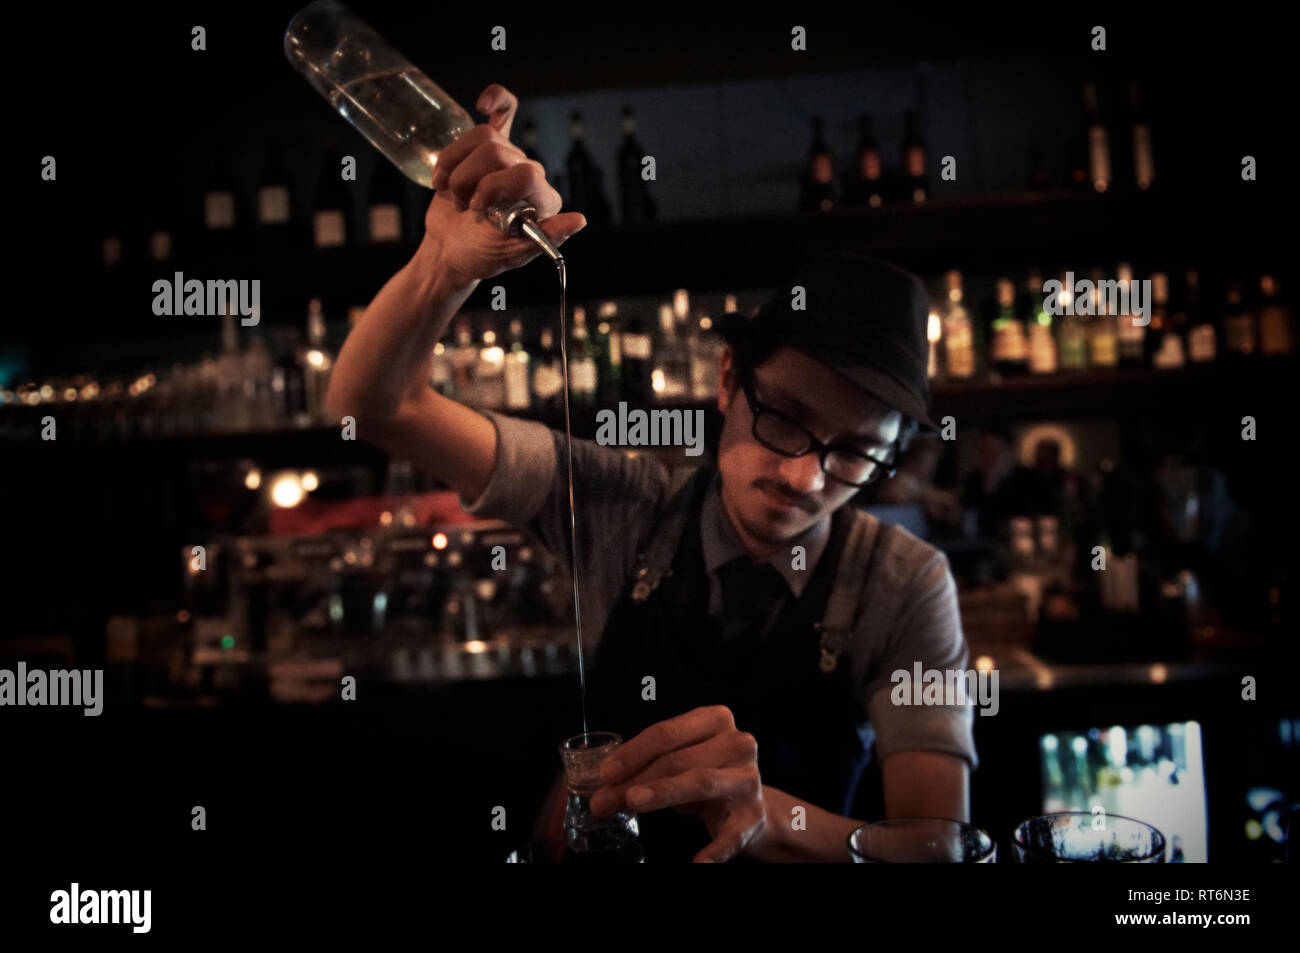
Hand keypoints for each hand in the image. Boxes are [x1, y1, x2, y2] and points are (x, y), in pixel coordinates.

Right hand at [422, 84, 585, 282]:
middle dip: (467, 179)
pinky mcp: (488, 150)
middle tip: (463, 206)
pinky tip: (484, 102)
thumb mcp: (510, 255)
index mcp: (543, 201)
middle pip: (495, 152)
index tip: (477, 207)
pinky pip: (503, 113)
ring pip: (481, 136)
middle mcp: (530, 175)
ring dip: (455, 162)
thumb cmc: (481, 256)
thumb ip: (544, 239)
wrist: (452, 250)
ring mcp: (509, 159)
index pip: (525, 174)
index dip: (494, 186)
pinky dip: (497, 99)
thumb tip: (580, 220)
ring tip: (451, 190)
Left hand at [589, 706, 766, 862]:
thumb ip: (644, 770)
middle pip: (678, 759)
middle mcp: (737, 743)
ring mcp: (748, 779)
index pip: (667, 732)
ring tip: (633, 803)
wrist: (750, 806)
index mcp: (715, 720)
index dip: (633, 752)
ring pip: (700, 782)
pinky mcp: (754, 815)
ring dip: (663, 794)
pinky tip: (697, 862)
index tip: (606, 773)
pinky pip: (731, 834)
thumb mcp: (678, 764)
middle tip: (605, 800)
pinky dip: (714, 850)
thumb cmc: (706, 774)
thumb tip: (602, 792)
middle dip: (636, 780)